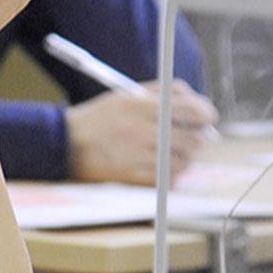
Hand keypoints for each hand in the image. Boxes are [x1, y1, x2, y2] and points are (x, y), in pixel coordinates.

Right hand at [64, 79, 218, 184]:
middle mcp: (142, 129)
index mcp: (142, 105)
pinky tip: (161, 167)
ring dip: (184, 157)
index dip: (207, 114)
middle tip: (192, 137)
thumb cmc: (100, 118)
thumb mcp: (127, 95)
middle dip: (198, 138)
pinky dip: (171, 174)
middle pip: (193, 139)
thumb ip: (162, 93)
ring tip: (171, 152)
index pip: (193, 110)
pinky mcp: (134, 176)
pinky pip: (168, 179)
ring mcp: (138, 154)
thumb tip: (196, 102)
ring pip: (184, 161)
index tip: (207, 118)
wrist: (66, 143)